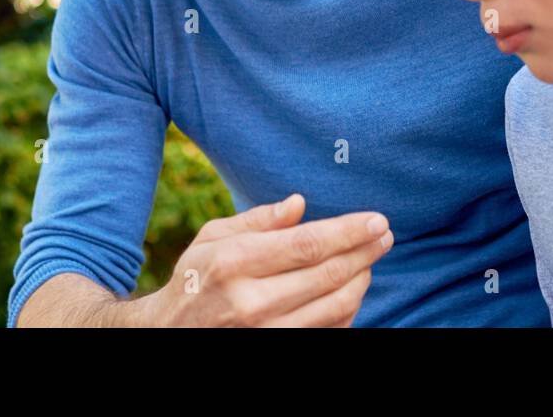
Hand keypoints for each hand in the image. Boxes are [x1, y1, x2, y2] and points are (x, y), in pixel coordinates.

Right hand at [143, 193, 392, 326]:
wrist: (167, 334)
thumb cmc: (194, 279)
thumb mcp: (211, 239)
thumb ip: (257, 220)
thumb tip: (300, 203)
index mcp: (233, 262)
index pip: (307, 244)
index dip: (348, 232)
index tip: (377, 220)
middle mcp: (250, 301)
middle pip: (327, 275)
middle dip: (364, 252)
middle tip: (385, 236)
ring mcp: (264, 333)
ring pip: (335, 307)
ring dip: (361, 281)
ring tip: (370, 260)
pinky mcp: (275, 350)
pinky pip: (328, 332)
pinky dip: (348, 310)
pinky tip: (352, 290)